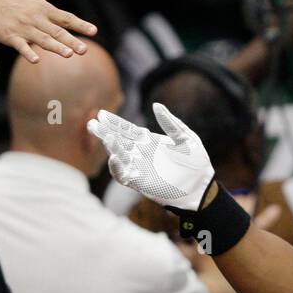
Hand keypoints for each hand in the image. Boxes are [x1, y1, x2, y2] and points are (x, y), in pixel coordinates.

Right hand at [0, 0, 96, 62]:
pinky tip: (36, 60)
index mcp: (43, 8)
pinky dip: (28, 52)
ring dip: (55, 47)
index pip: (66, 18)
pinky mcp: (10, 36)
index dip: (80, 25)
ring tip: (68, 54)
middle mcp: (35, 19)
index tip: (94, 31)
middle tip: (84, 50)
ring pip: (42, 40)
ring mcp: (23, 28)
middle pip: (56, 31)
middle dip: (71, 41)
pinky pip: (20, 46)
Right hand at [87, 105, 213, 210]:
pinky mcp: (140, 183)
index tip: (101, 114)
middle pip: (118, 141)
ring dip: (111, 148)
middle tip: (92, 124)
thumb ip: (171, 123)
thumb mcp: (186, 138)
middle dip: (105, 132)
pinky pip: (123, 176)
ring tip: (107, 138)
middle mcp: (141, 153)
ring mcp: (139, 167)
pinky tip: (114, 159)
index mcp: (150, 140)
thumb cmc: (196, 162)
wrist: (201, 186)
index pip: (127, 129)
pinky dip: (117, 168)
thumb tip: (156, 105)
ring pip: (118, 156)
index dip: (114, 122)